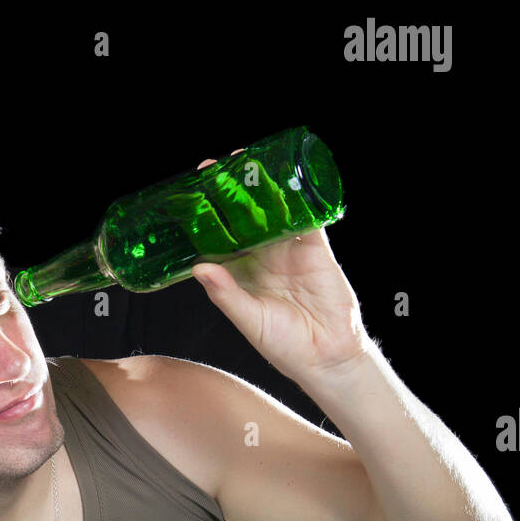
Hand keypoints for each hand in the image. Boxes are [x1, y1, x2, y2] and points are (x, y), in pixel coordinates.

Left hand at [190, 150, 370, 381]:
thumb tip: (200, 268)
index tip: (192, 196)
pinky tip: (291, 178)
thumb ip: (226, 294)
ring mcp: (288, 251)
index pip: (219, 239)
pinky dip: (300, 198)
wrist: (327, 356)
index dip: (207, 218)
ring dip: (265, 189)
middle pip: (244, 218)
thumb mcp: (249, 321)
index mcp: (240, 275)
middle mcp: (262, 259)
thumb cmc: (285, 347)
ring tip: (250, 164)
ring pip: (274, 212)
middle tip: (218, 167)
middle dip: (233, 193)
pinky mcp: (314, 249)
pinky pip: (307, 218)